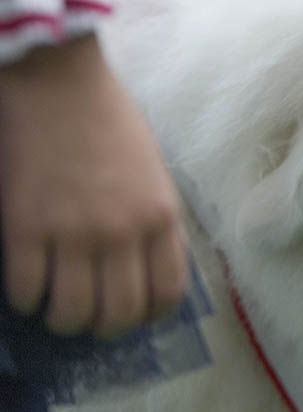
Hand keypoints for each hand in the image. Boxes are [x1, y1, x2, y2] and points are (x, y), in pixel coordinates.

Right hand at [0, 35, 186, 337]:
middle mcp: (124, 232)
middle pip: (120, 314)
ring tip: (57, 309)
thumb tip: (144, 269)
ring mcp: (74, 232)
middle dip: (105, 329)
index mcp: (161, 217)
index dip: (149, 316)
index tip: (133, 315)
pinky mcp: (26, 227)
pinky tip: (28, 287)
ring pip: (73, 312)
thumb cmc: (110, 121)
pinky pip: (27, 290)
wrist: (59, 82)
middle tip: (91, 321)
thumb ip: (152, 221)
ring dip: (64, 321)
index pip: (167, 293)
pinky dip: (26, 300)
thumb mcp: (153, 173)